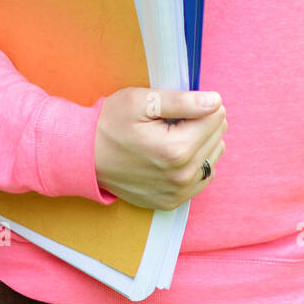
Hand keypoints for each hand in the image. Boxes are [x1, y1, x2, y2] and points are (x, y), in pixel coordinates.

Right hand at [94, 87, 225, 210]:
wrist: (85, 156)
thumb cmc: (111, 124)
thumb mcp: (142, 102)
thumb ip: (182, 101)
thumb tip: (216, 101)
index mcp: (176, 150)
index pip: (216, 117)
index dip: (200, 104)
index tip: (177, 105)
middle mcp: (182, 177)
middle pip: (218, 138)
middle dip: (202, 122)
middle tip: (172, 119)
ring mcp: (178, 193)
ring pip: (213, 158)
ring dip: (200, 143)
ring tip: (172, 135)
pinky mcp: (172, 202)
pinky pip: (202, 178)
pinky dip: (194, 163)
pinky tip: (173, 154)